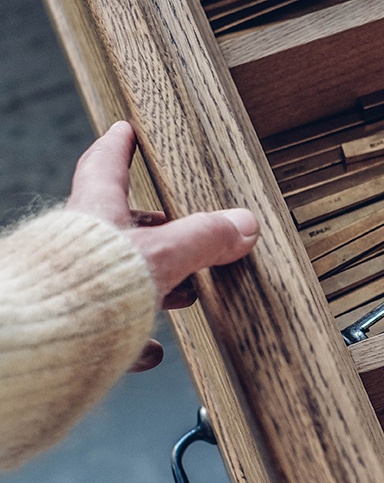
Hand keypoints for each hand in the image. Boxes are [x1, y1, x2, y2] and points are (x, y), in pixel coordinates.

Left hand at [67, 120, 258, 370]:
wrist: (41, 341)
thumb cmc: (89, 286)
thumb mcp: (161, 255)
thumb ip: (204, 239)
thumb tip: (243, 225)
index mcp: (95, 212)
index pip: (105, 166)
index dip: (118, 146)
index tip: (124, 130)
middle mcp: (77, 243)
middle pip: (118, 225)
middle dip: (153, 228)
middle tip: (179, 228)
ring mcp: (73, 286)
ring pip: (117, 276)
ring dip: (151, 282)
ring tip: (183, 293)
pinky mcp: (74, 328)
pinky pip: (110, 328)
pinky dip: (135, 337)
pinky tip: (154, 352)